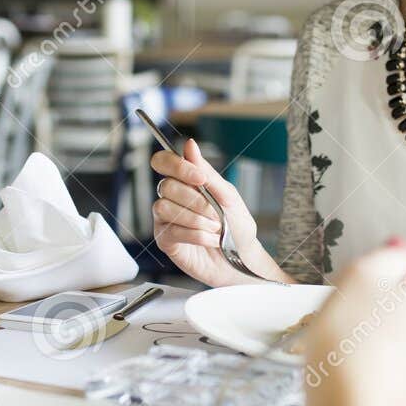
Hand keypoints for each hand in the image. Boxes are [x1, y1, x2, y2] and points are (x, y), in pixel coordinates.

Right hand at [151, 139, 275, 286]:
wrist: (242, 259)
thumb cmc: (237, 228)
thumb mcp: (227, 196)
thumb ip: (207, 172)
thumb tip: (189, 145)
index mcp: (185, 182)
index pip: (163, 162)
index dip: (177, 166)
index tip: (200, 179)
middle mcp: (171, 198)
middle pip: (166, 186)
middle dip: (196, 200)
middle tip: (216, 213)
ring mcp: (165, 219)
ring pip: (165, 207)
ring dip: (196, 219)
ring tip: (215, 228)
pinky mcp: (165, 240)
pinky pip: (172, 230)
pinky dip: (197, 235)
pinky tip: (210, 239)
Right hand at [300, 242, 405, 405]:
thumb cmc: (352, 340)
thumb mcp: (359, 277)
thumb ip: (386, 257)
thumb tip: (400, 249)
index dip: (386, 288)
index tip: (362, 300)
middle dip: (393, 322)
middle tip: (355, 330)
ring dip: (394, 355)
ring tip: (357, 363)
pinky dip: (393, 386)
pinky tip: (367, 387)